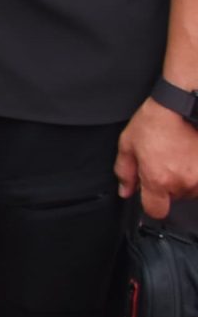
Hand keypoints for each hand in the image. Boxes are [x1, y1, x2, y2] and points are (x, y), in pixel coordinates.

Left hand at [117, 100, 197, 218]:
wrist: (181, 106)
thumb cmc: (155, 122)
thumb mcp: (128, 145)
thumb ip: (125, 172)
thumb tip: (125, 191)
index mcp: (158, 180)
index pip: (156, 211)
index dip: (151, 203)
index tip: (150, 193)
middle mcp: (183, 183)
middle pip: (174, 198)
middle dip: (168, 185)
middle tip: (164, 163)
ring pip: (191, 190)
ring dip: (185, 179)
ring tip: (178, 157)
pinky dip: (196, 171)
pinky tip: (190, 156)